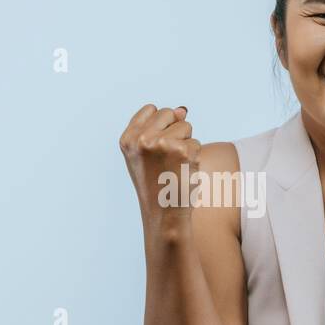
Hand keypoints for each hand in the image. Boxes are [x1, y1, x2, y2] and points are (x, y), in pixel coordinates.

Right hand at [119, 104, 200, 225]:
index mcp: (128, 139)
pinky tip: (183, 172)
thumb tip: (183, 109)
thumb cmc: (157, 184)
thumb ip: (158, 128)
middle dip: (175, 131)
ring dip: (186, 144)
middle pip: (170, 113)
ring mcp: (162, 143)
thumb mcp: (146, 155)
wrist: (164, 215)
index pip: (151, 109)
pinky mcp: (182, 150)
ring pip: (186, 126)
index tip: (157, 147)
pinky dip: (194, 157)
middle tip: (167, 158)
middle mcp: (142, 139)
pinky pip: (196, 143)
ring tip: (175, 166)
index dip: (161, 125)